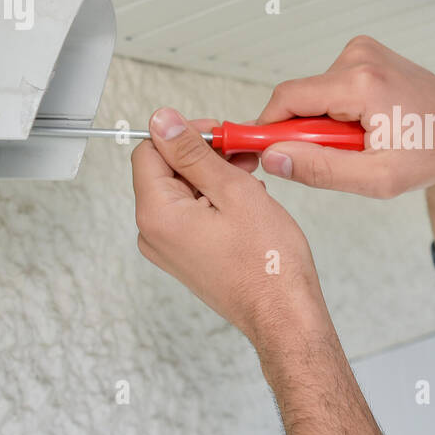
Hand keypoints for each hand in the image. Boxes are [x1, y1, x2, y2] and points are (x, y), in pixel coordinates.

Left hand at [131, 107, 330, 346]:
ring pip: (182, 192)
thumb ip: (193, 153)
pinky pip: (190, 214)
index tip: (219, 136)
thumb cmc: (267, 263)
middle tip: (242, 156)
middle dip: (204, 156)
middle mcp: (153, 234)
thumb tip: (162, 122)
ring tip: (250, 180)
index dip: (186, 135)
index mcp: (157, 214)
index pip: (151, 151)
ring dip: (213, 177)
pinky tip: (245, 201)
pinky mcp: (185, 256)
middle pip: (165, 171)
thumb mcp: (233, 191)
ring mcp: (168, 248)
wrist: (283, 313)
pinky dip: (215, 200)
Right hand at [254, 34, 434, 197]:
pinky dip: (340, 109)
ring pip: (316, 93)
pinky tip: (369, 124)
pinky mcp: (367, 53)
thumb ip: (321, 169)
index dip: (267, 127)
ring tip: (364, 141)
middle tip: (341, 156)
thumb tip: (273, 158)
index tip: (255, 151)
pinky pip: (332, 85)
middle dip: (308, 130)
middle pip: (301, 96)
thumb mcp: (377, 179)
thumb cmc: (431, 156)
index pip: (288, 99)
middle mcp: (361, 56)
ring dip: (327, 122)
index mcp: (362, 82)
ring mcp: (365, 50)